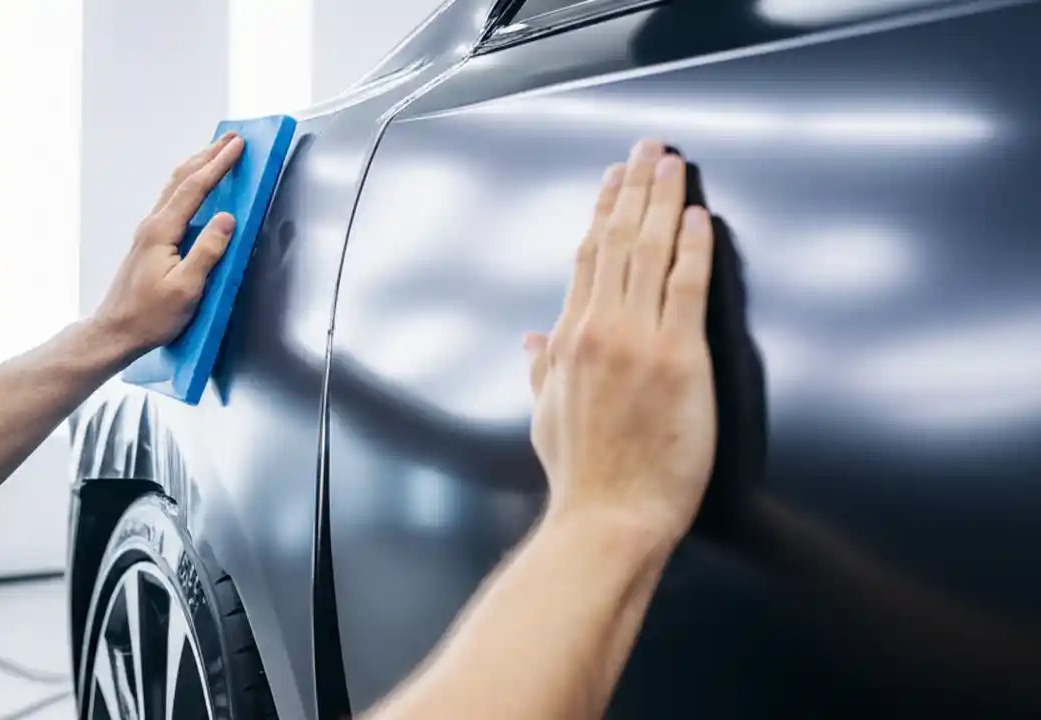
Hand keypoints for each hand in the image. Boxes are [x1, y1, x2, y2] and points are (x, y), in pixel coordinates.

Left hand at [92, 133, 245, 356]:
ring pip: (175, 188)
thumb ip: (208, 251)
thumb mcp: (187, 288)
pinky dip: (189, 186)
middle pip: (181, 179)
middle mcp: (152, 225)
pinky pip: (173, 203)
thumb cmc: (149, 316)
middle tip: (230, 139)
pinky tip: (196, 190)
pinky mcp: (150, 243)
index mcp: (162, 231)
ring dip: (197, 167)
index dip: (218, 165)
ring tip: (215, 154)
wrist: (115, 331)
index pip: (194, 188)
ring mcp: (149, 233)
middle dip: (207, 155)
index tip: (237, 146)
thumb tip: (227, 219)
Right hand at [525, 139, 716, 541]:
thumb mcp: (544, 417)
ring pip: (650, 253)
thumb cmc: (580, 475)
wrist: (607, 516)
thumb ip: (539, 371)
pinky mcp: (679, 358)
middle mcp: (598, 329)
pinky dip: (693, 247)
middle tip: (647, 150)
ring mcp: (638, 340)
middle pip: (618, 242)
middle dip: (634, 190)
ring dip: (662, 201)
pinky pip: (687, 287)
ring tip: (672, 165)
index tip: (613, 182)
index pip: (587, 260)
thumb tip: (530, 341)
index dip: (603, 213)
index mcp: (567, 341)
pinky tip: (700, 217)